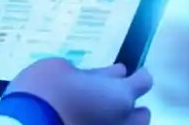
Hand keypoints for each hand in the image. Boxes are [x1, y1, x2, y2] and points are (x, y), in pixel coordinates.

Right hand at [5, 59, 153, 124]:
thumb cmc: (44, 91)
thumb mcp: (61, 69)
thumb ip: (88, 74)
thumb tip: (102, 76)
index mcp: (119, 95)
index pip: (144, 82)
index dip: (137, 74)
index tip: (126, 71)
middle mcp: (123, 121)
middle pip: (142, 114)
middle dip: (130, 103)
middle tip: (111, 96)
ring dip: (120, 121)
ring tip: (101, 115)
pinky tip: (86, 123)